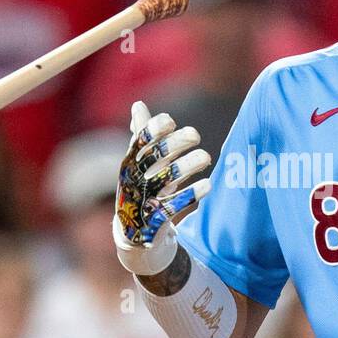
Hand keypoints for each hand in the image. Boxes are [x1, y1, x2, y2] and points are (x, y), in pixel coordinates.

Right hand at [113, 101, 211, 275]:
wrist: (134, 233)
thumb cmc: (139, 189)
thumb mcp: (137, 164)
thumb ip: (141, 135)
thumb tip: (138, 105)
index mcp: (129, 163)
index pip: (138, 142)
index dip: (153, 129)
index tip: (170, 121)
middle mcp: (133, 181)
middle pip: (153, 158)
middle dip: (174, 144)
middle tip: (196, 135)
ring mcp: (143, 201)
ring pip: (165, 180)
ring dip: (187, 166)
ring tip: (207, 156)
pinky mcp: (155, 221)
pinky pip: (174, 206)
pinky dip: (191, 194)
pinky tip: (208, 185)